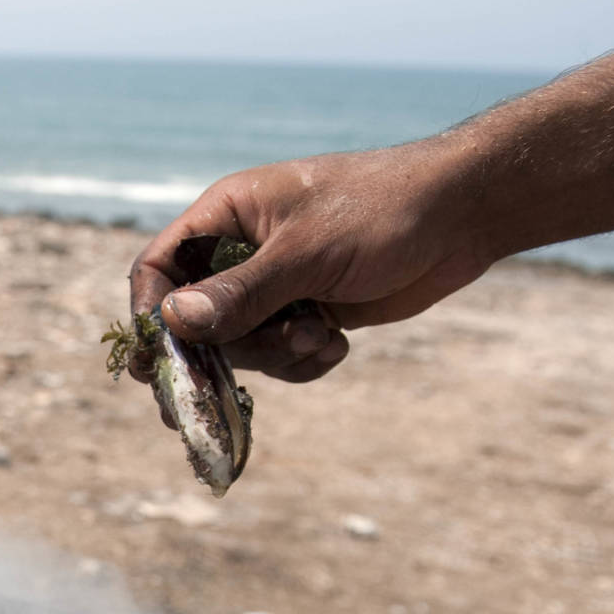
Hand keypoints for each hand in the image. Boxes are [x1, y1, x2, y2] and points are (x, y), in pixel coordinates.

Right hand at [126, 140, 494, 385]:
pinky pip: (282, 357)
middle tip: (203, 403)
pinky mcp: (308, 313)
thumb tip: (172, 323)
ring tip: (320, 334)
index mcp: (227, 217)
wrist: (463, 216)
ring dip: (277, 354)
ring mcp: (276, 286)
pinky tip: (338, 342)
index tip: (152, 361)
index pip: (160, 267)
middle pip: (194, 320)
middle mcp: (242, 252)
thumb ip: (240, 292)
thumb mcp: (306, 253)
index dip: (150, 314)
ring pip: (242, 346)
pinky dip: (306, 361)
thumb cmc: (383, 211)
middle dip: (218, 354)